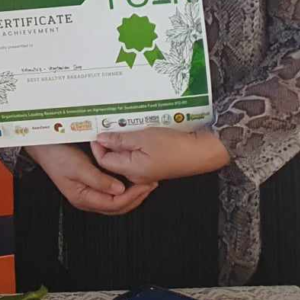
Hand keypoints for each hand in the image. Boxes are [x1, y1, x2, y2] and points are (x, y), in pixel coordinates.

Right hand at [26, 143, 157, 215]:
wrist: (44, 147)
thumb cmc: (57, 156)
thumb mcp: (78, 167)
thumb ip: (99, 180)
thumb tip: (120, 190)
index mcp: (83, 198)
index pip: (114, 204)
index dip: (132, 196)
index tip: (145, 185)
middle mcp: (88, 199)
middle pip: (118, 206)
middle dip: (136, 197)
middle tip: (151, 184)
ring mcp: (90, 192)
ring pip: (117, 200)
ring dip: (133, 193)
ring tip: (146, 182)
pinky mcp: (91, 184)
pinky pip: (113, 191)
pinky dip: (125, 187)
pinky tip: (132, 178)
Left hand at [92, 128, 229, 183]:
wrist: (201, 151)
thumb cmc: (174, 145)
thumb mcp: (143, 137)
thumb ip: (120, 139)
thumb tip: (100, 139)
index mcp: (131, 169)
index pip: (103, 160)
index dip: (98, 145)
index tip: (97, 129)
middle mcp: (136, 175)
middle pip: (113, 159)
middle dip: (109, 142)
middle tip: (109, 124)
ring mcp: (145, 171)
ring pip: (124, 156)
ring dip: (121, 141)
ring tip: (123, 125)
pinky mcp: (153, 165)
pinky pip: (136, 155)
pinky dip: (133, 144)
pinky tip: (136, 132)